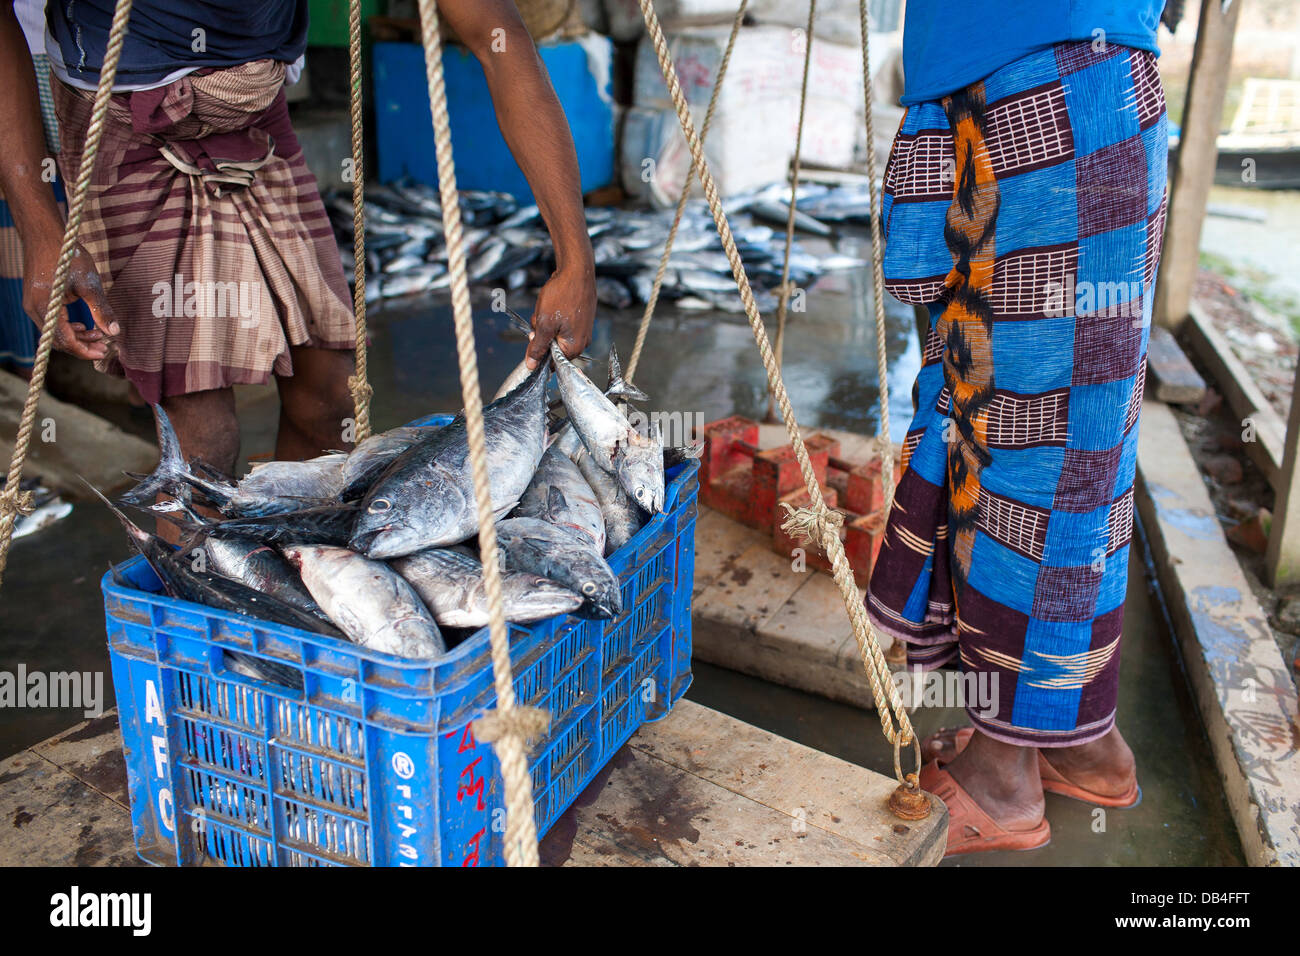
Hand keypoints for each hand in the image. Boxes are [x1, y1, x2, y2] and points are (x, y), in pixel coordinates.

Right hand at [22, 233, 118, 360]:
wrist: (45, 234)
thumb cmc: (67, 256)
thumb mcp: (89, 284)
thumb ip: (101, 310)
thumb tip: (114, 332)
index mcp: (45, 306)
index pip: (64, 340)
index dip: (84, 350)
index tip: (103, 352)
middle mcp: (34, 309)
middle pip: (57, 340)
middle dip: (82, 346)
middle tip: (104, 347)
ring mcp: (33, 305)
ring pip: (54, 332)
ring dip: (76, 336)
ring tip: (99, 334)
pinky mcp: (36, 300)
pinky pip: (51, 322)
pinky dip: (68, 326)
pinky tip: (83, 324)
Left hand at [525, 265, 595, 368]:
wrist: (577, 271)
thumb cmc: (563, 295)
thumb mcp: (544, 324)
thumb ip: (538, 347)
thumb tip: (532, 365)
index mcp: (574, 348)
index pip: (552, 363)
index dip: (538, 352)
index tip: (532, 338)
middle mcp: (582, 342)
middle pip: (553, 348)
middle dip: (542, 335)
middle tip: (540, 319)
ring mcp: (583, 331)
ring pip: (555, 335)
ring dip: (546, 325)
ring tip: (547, 309)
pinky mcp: (581, 320)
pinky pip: (562, 325)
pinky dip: (554, 318)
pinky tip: (554, 305)